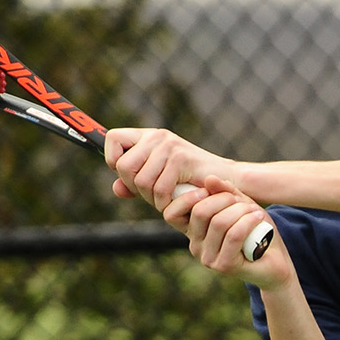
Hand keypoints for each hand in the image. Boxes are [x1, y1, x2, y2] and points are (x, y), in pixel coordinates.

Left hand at [104, 127, 234, 205]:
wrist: (226, 181)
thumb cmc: (192, 182)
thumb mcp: (159, 182)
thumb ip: (135, 184)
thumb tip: (116, 189)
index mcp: (150, 137)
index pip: (113, 138)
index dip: (114, 161)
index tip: (130, 175)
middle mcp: (157, 137)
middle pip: (123, 166)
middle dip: (135, 187)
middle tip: (153, 195)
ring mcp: (169, 146)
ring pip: (140, 181)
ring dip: (152, 199)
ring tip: (166, 199)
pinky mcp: (180, 159)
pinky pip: (159, 188)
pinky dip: (165, 202)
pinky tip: (174, 202)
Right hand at [159, 174, 288, 285]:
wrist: (276, 261)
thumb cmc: (256, 231)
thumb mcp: (241, 205)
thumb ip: (226, 192)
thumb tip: (209, 178)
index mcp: (193, 230)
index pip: (171, 213)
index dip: (187, 197)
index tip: (209, 189)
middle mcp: (195, 245)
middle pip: (200, 212)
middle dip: (224, 199)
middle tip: (242, 201)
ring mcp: (208, 258)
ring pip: (219, 222)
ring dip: (241, 210)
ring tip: (256, 211)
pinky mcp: (224, 266)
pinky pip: (233, 235)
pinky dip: (248, 222)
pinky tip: (258, 217)